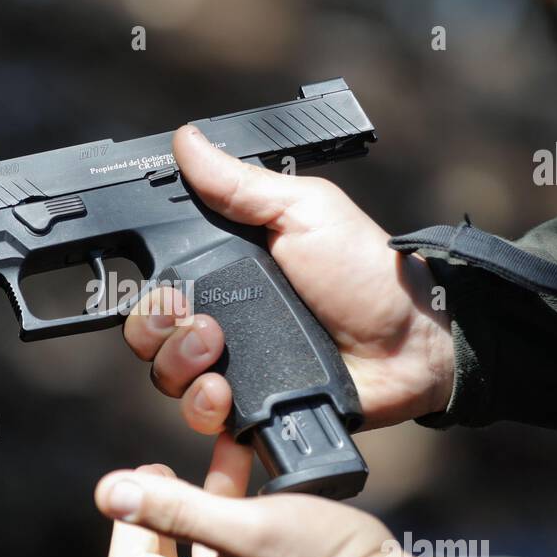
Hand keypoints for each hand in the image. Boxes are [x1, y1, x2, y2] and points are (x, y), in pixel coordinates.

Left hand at [95, 435, 399, 556]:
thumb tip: (108, 492)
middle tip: (179, 465)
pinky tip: (259, 493)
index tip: (152, 469)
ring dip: (210, 504)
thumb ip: (175, 508)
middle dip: (172, 503)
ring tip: (232, 456)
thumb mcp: (245, 525)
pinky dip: (236, 528)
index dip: (131, 513)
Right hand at [125, 125, 453, 434]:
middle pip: (148, 336)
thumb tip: (187, 139)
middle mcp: (220, 321)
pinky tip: (224, 393)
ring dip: (178, 366)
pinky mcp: (249, 409)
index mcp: (224, 273)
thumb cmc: (364, 271)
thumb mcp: (302, 212)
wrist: (408, 342)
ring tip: (216, 353)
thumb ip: (239, 184)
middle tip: (199, 324)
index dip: (149, 293)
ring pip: (166, 379)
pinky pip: (202, 417)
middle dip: (157, 330)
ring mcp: (233, 368)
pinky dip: (203, 408)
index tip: (168, 292)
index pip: (156, 286)